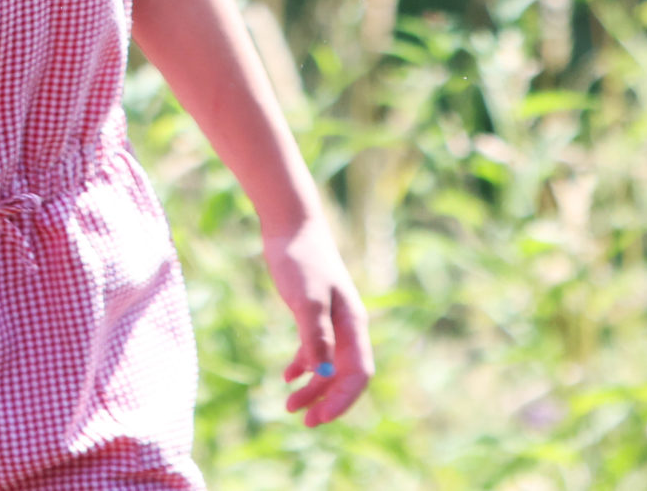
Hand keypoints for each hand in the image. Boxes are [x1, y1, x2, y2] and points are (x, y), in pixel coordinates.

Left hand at [263, 218, 371, 425]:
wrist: (290, 225)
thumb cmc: (300, 260)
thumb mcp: (306, 299)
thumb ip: (315, 335)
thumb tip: (322, 374)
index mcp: (353, 324)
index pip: (359, 375)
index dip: (343, 400)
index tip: (320, 418)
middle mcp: (347, 326)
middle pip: (345, 376)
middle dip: (327, 400)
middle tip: (304, 421)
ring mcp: (331, 319)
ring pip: (328, 366)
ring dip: (312, 388)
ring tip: (289, 406)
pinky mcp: (313, 312)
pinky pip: (314, 349)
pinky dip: (303, 366)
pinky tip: (287, 377)